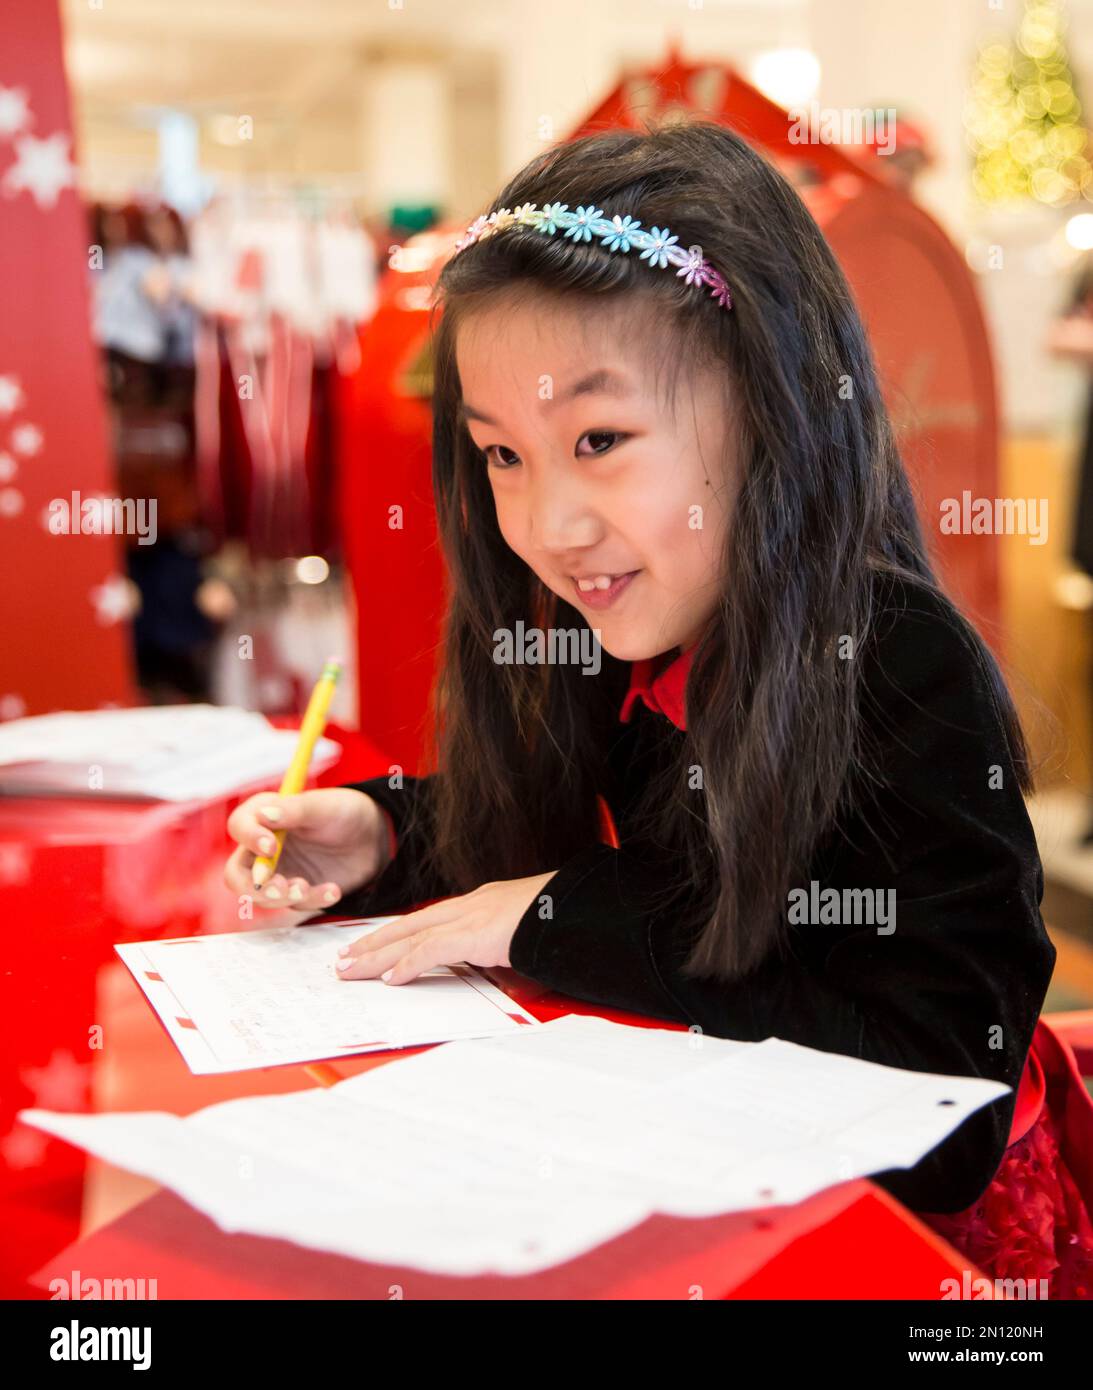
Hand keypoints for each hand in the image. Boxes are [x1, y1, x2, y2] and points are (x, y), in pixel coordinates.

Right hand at [224, 787, 391, 912]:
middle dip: (254, 887)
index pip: (239, 827)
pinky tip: (333, 890)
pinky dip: (314, 901)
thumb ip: (294, 810)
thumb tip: (263, 816)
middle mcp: (264, 848)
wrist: (374, 838)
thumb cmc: (345, 813)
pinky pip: (296, 904)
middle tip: (280, 888)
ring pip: (263, 896)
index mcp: (265, 816)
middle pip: (237, 874)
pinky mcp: (297, 891)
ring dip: (284, 896)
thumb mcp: (324, 806)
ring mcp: (279, 872)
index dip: (249, 838)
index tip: (270, 846)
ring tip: (306, 888)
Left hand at [335, 871, 557, 984]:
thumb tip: (498, 960)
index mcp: (479, 903)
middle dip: (373, 943)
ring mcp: (469, 917)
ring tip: (349, 969)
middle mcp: (468, 906)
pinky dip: (407, 964)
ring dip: (375, 955)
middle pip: (408, 926)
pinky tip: (389, 978)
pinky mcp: (474, 934)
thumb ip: (504, 942)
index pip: (428, 920)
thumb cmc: (559, 916)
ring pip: (409, 937)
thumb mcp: (524, 929)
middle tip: (344, 959)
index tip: (375, 946)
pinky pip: (430, 951)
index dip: (398, 934)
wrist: (577, 905)